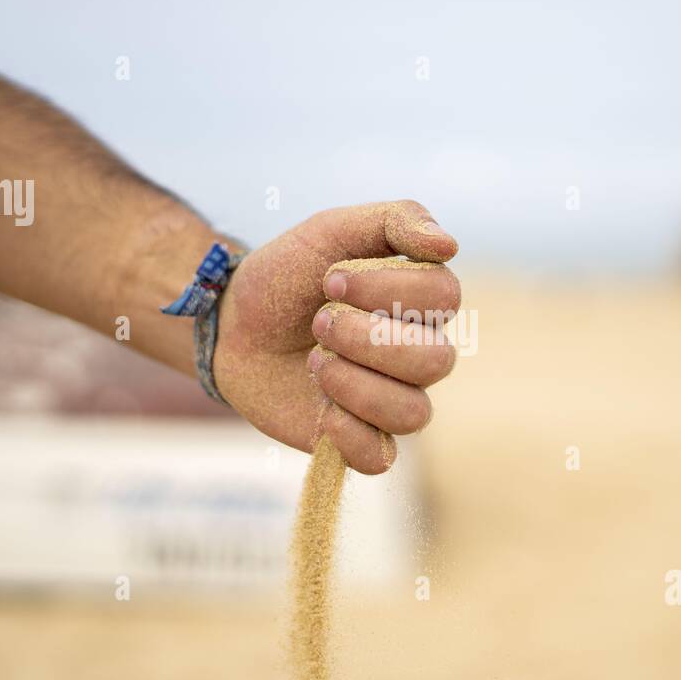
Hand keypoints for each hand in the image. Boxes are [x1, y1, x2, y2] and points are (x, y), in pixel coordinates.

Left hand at [213, 200, 460, 473]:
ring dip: (355, 385)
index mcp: (421, 301)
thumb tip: (450, 244)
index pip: (444, 297)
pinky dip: (348, 435)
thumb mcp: (333, 229)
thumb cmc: (287, 275)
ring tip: (316, 362)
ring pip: (414, 414)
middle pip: (436, 360)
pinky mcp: (358, 440)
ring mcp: (390, 400)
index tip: (329, 279)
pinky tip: (321, 410)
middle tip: (318, 324)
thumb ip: (396, 220)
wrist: (231, 322)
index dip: (387, 289)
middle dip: (367, 338)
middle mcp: (418, 353)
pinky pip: (380, 459)